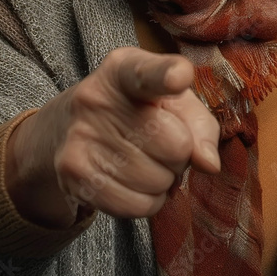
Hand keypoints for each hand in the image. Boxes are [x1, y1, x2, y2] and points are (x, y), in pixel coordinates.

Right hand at [5, 47, 220, 226]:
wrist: (67, 129)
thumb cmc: (136, 111)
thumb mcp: (172, 100)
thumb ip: (200, 125)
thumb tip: (209, 164)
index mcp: (124, 69)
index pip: (149, 72)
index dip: (169, 75)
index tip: (178, 77)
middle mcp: (96, 99)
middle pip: (176, 144)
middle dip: (181, 153)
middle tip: (163, 144)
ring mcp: (81, 139)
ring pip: (159, 181)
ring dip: (164, 179)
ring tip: (147, 160)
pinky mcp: (74, 176)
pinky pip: (137, 206)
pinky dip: (149, 201)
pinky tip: (136, 182)